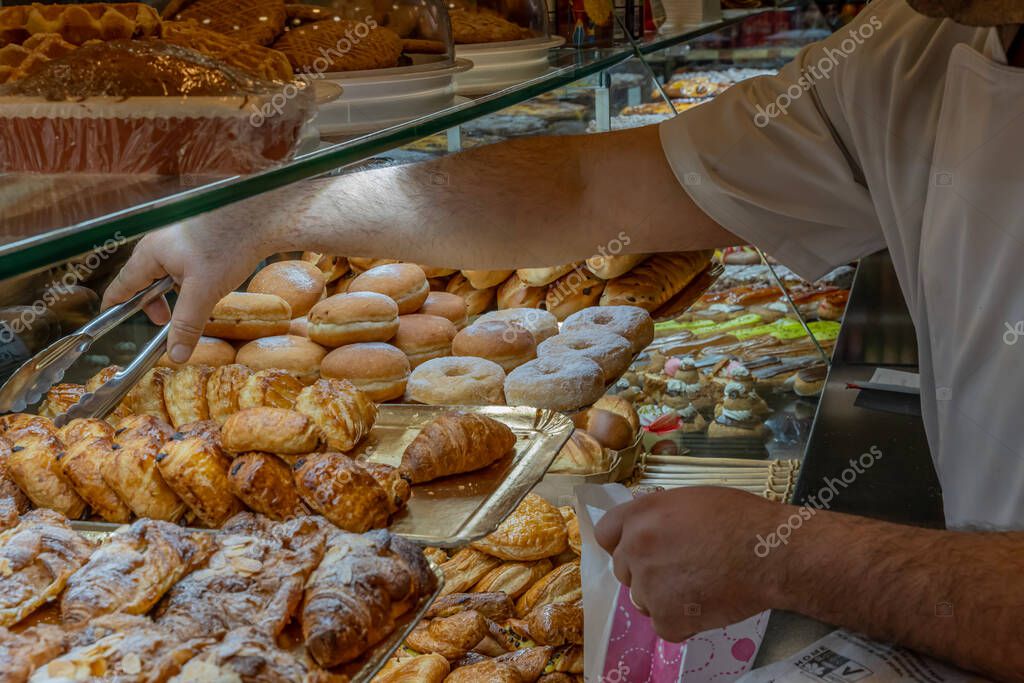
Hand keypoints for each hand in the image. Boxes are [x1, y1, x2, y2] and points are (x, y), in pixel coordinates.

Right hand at [101, 221, 267, 362]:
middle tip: (166, 322)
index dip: (114, 305)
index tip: (109, 320)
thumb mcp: (204, 292)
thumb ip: (187, 324)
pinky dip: (189, 280)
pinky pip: (184, 263)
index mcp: (150, 253)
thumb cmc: (227, 244)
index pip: (121, 284)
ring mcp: (178, 238)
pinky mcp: (198, 237)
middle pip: (143, 279)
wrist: (259, 216)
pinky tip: (209, 285)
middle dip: (152, 304)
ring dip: (175, 293)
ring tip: (193, 305)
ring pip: (166, 272)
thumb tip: (175, 355)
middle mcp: (159, 243)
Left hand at [594, 486, 787, 641]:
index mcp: (640, 514)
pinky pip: (665, 625)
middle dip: (646, 571)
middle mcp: (636, 548)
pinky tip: (707, 603)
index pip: (606, 534)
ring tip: (700, 585)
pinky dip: (684, 621)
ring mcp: (648, 585)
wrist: (770, 553)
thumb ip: (658, 514)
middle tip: (681, 569)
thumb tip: (646, 527)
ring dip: (664, 597)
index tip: (638, 550)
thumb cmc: (740, 519)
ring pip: (643, 599)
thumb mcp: (689, 499)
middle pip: (623, 569)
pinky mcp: (667, 619)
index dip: (623, 543)